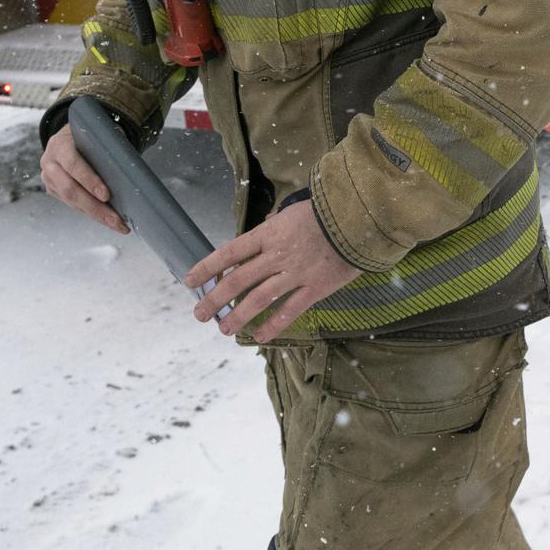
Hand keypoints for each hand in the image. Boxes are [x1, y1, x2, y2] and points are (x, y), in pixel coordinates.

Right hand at [39, 124, 129, 234]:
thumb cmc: (90, 136)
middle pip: (70, 189)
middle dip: (95, 207)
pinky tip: (107, 219)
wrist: (72, 136)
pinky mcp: (53, 190)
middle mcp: (50, 162)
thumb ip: (106, 149)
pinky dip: (91, 213)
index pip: (73, 164)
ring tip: (117, 224)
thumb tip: (127, 174)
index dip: (89, 180)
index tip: (106, 195)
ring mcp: (49, 178)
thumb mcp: (97, 135)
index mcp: (59, 145)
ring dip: (96, 215)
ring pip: (71, 201)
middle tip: (116, 220)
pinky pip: (73, 205)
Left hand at [185, 196, 360, 342]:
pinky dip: (273, 325)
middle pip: (238, 279)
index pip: (229, 253)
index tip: (190, 281)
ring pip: (259, 299)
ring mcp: (296, 273)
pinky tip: (260, 337)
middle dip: (215, 299)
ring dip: (238, 316)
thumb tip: (250, 247)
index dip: (207, 268)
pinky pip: (290, 311)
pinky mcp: (315, 288)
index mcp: (268, 234)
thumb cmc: (324, 213)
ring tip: (223, 329)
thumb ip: (269, 232)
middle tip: (199, 313)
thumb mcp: (289, 215)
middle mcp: (277, 255)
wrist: (359, 218)